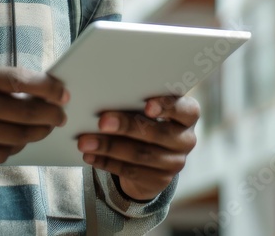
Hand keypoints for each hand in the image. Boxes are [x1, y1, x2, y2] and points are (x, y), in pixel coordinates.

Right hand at [0, 66, 68, 175]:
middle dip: (50, 115)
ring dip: (38, 133)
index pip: (19, 78)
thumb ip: (3, 85)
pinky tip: (17, 142)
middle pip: (24, 110)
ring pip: (19, 135)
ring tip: (45, 129)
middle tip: (61, 116)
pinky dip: (17, 148)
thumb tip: (46, 91)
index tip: (63, 93)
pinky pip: (5, 152)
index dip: (46, 87)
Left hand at [77, 95, 199, 200]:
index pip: (186, 110)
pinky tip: (91, 156)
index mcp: (188, 114)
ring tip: (85, 142)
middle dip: (127, 126)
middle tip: (102, 121)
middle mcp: (186, 139)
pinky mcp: (159, 180)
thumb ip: (138, 101)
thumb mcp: (147, 109)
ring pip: (141, 154)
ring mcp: (175, 163)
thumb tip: (107, 94)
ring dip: (109, 147)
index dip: (168, 107)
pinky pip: (131, 171)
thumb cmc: (147, 119)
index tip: (147, 106)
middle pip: (157, 133)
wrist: (153, 158)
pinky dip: (107, 162)